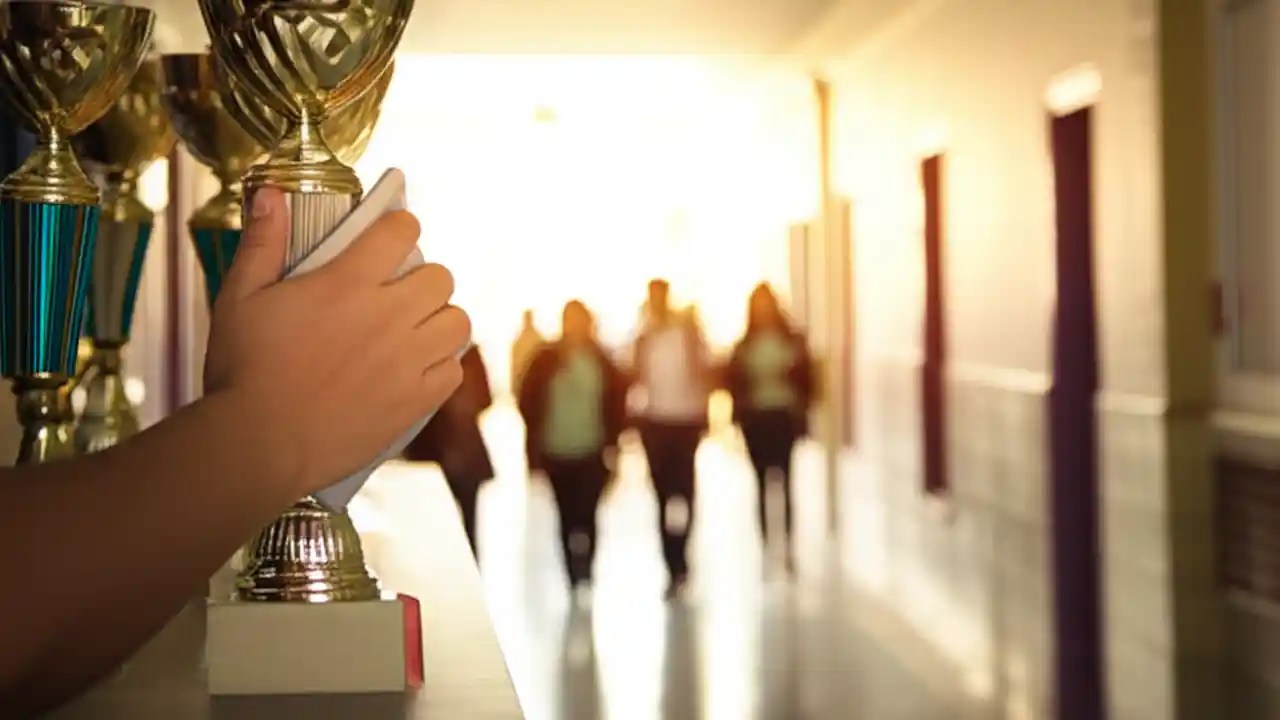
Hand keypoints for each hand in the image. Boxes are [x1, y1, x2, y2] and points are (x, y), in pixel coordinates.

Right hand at [203, 188, 470, 496]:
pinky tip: (415, 369)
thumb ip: (262, 242)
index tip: (389, 238)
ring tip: (413, 330)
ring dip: (439, 320)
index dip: (399, 228)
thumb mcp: (239, 297)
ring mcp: (406, 361)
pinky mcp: (414, 402)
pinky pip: (453, 371)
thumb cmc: (243, 371)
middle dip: (422, 278)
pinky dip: (441, 366)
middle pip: (441, 276)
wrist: (257, 445)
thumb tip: (270, 194)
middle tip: (398, 293)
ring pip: (457, 322)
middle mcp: (387, 317)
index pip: (402, 230)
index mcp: (347, 283)